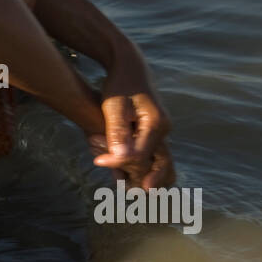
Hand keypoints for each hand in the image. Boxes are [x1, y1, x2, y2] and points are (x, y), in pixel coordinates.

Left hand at [86, 42, 175, 189]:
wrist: (129, 66)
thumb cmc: (119, 84)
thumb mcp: (115, 106)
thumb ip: (118, 131)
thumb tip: (121, 157)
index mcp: (156, 124)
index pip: (140, 154)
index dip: (119, 161)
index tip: (98, 161)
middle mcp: (163, 129)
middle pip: (163, 165)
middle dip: (148, 181)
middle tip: (133, 196)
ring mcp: (160, 131)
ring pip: (161, 163)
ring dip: (149, 178)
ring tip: (133, 192)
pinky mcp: (153, 130)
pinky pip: (153, 155)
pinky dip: (145, 168)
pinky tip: (129, 178)